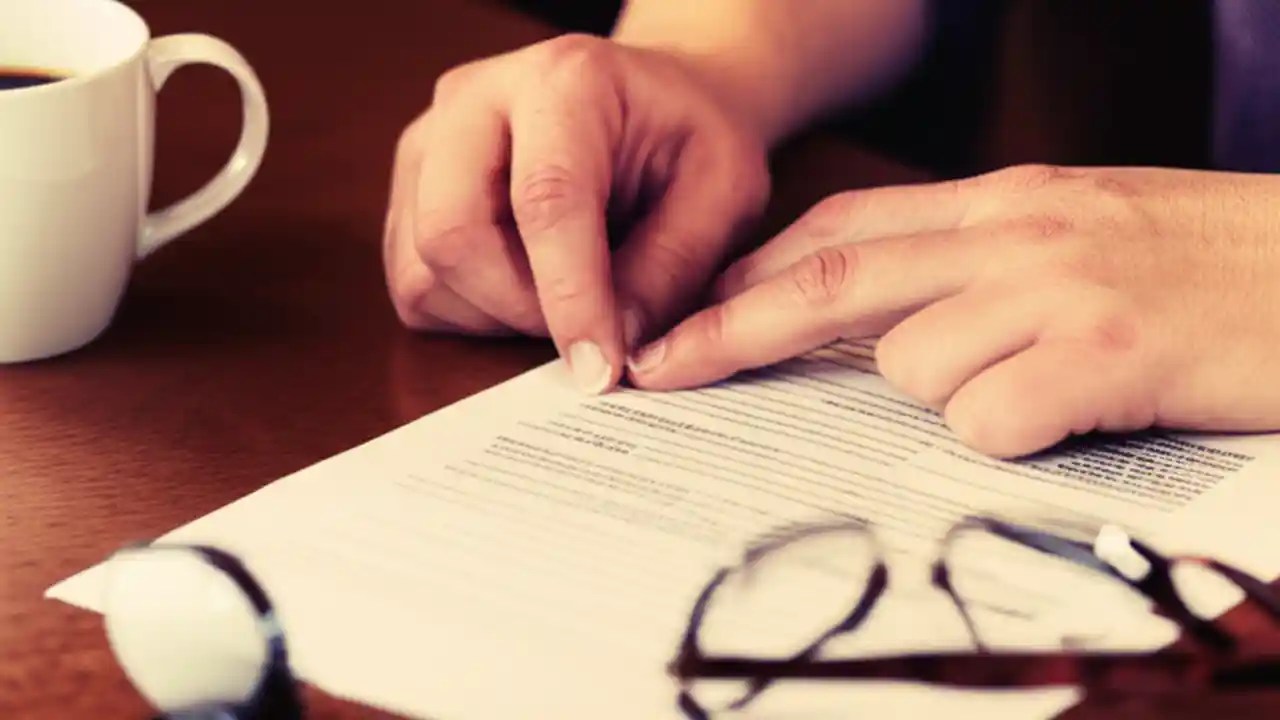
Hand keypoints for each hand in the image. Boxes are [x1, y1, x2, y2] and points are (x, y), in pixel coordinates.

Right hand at [383, 34, 769, 393]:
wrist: (649, 106)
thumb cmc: (688, 141)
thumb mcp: (724, 193)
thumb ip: (674, 267)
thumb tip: (617, 349)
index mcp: (564, 81)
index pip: (545, 199)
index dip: (570, 297)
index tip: (600, 368)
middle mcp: (474, 99)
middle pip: (452, 232)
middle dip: (520, 309)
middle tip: (586, 332)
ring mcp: (427, 143)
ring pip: (422, 268)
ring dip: (494, 317)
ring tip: (564, 301)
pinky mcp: (408, 189)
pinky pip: (414, 284)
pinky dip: (470, 314)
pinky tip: (527, 291)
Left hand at [627, 164, 1279, 456]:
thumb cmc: (1206, 263)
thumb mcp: (1080, 230)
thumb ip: (978, 262)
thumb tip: (879, 326)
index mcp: (1005, 200)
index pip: (843, 227)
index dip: (753, 272)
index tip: (689, 315)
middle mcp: (1015, 234)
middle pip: (831, 282)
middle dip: (728, 330)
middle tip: (656, 369)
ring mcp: (1058, 292)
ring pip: (913, 367)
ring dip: (946, 396)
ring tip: (1042, 386)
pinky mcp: (1108, 360)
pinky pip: (991, 421)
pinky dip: (1009, 436)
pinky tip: (1073, 418)